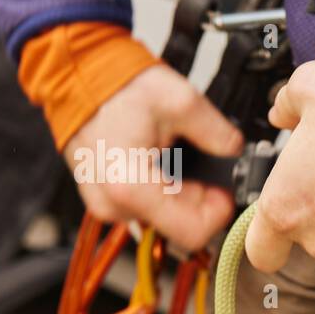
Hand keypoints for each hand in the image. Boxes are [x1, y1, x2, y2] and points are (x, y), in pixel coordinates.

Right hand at [65, 64, 242, 248]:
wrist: (79, 79)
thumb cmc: (120, 89)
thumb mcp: (180, 100)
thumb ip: (217, 131)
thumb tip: (235, 151)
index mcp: (130, 187)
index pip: (192, 234)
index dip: (217, 214)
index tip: (222, 189)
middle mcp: (114, 205)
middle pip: (179, 226)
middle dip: (200, 199)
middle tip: (204, 165)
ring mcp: (107, 206)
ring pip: (165, 218)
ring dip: (182, 194)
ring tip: (180, 159)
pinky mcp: (107, 200)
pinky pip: (147, 208)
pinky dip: (163, 190)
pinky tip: (163, 163)